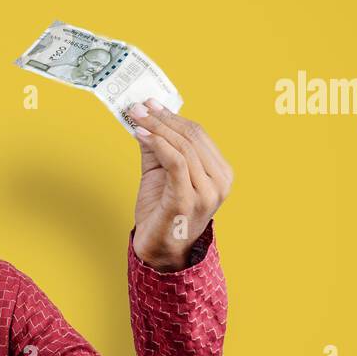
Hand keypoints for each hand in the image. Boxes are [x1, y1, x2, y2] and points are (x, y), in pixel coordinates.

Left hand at [129, 99, 232, 270]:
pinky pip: (176, 162)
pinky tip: (140, 135)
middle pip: (192, 137)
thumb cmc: (161, 213)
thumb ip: (157, 148)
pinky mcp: (188, 200)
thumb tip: (146, 118)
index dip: (173, 116)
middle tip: (139, 107)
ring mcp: (207, 193)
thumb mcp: (160, 174)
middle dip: (163, 118)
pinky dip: (157, 143)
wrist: (159, 251)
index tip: (150, 104)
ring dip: (157, 128)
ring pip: (183, 147)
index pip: (199, 134)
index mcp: (221, 174)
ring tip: (136, 118)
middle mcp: (220, 182)